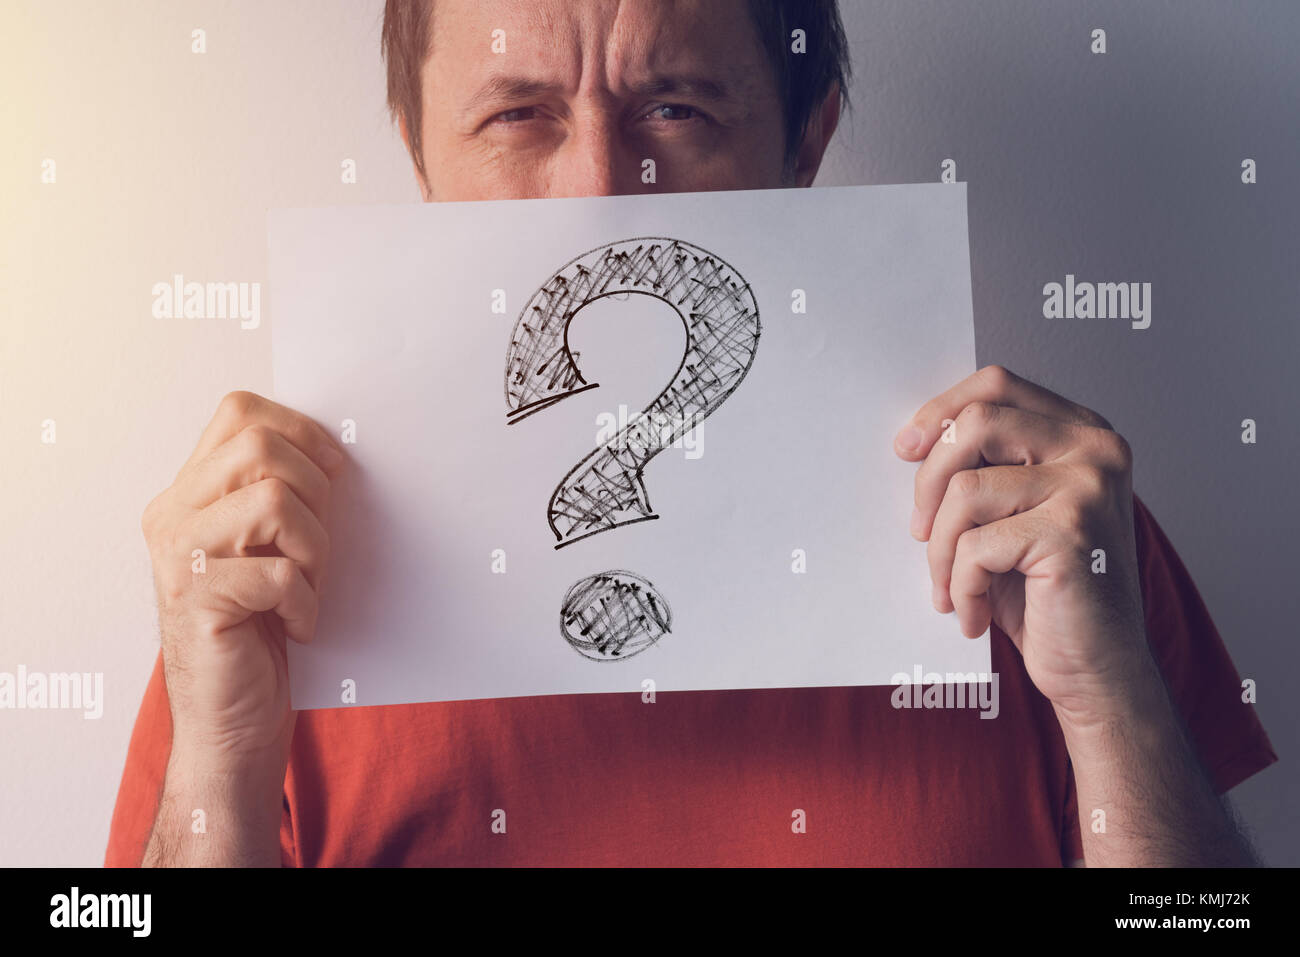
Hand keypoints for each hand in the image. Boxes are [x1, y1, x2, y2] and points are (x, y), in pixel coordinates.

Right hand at [142, 391, 342, 765]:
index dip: (299, 430)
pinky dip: (306, 602)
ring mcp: (179, 556)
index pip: (239, 412)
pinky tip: (296, 625)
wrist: (232, 721)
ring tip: (305, 588)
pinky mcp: (199, 598)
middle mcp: (172, 515)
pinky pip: (281, 572)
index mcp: (189, 493)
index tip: (333, 470)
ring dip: (314, 549)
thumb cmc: (260, 631)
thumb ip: (278, 494)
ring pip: (274, 500)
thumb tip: (333, 452)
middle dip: (315, 492)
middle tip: (316, 549)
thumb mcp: (269, 547)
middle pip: (260, 446)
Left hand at [894, 365, 1154, 725]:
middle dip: (928, 481)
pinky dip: (960, 588)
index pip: (997, 385)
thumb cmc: (1046, 594)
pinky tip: (973, 616)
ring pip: (965, 490)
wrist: (1097, 671)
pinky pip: (974, 546)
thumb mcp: (1012, 515)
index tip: (905, 449)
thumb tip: (915, 441)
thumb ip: (985, 468)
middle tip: (918, 533)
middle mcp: (1095, 449)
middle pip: (975, 423)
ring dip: (939, 551)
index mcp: (1082, 432)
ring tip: (948, 590)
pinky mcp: (1071, 534)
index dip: (939, 410)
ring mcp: (1088, 487)